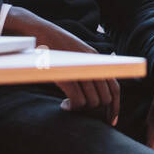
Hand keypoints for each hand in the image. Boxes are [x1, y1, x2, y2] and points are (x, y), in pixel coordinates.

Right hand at [2, 6, 119, 125]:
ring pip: (93, 101)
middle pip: (105, 98)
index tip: (111, 121)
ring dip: (81, 109)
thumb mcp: (77, 56)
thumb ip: (89, 69)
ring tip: (68, 105)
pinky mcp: (68, 75)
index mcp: (98, 60)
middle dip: (94, 109)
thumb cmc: (54, 47)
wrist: (38, 32)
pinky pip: (78, 100)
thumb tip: (95, 88)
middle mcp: (94, 64)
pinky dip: (73, 107)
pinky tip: (64, 105)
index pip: (115, 88)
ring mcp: (82, 70)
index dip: (115, 107)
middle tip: (79, 109)